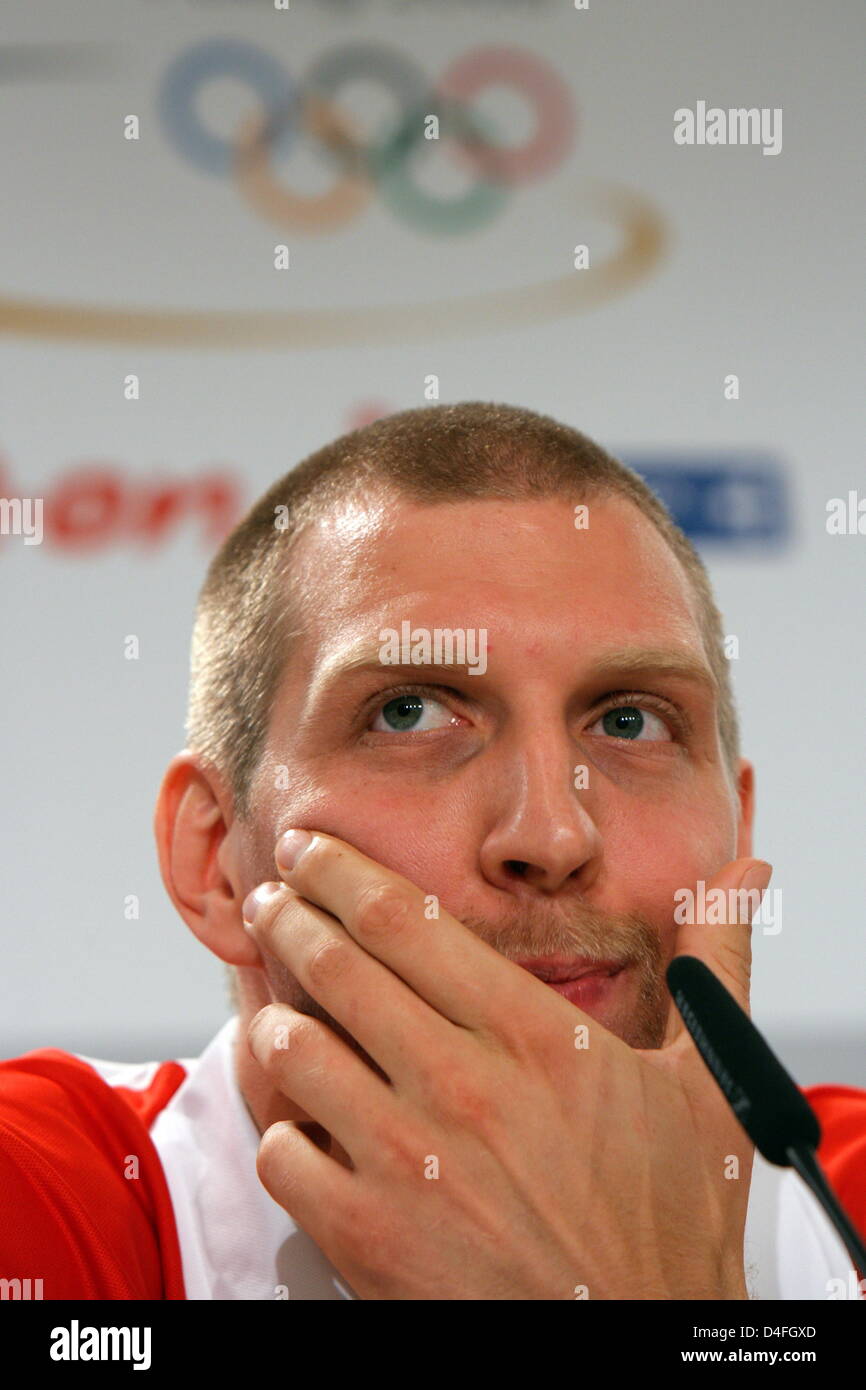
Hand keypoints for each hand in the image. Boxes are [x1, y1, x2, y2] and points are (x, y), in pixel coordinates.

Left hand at [242, 833, 770, 1299]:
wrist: (638, 1346)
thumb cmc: (670, 1222)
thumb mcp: (707, 1086)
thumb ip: (714, 966)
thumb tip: (746, 877)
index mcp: (532, 1036)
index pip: (405, 919)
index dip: (340, 869)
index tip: (310, 847)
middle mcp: (460, 1084)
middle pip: (334, 964)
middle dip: (286, 917)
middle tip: (268, 900)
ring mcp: (407, 1163)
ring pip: (292, 1050)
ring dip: (276, 1020)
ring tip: (282, 1012)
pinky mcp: (367, 1238)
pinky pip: (282, 1152)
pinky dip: (285, 1132)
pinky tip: (310, 1128)